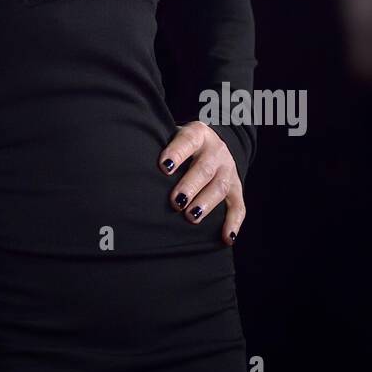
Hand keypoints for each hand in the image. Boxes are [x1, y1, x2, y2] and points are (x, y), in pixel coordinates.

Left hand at [158, 120, 244, 244]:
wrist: (211, 145)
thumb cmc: (181, 147)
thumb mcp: (172, 137)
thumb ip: (159, 147)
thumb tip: (133, 167)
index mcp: (198, 134)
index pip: (188, 141)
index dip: (176, 153)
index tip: (163, 166)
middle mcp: (216, 151)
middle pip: (205, 168)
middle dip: (190, 185)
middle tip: (175, 201)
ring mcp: (228, 170)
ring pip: (220, 187)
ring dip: (206, 203)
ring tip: (191, 217)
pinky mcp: (236, 189)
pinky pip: (238, 207)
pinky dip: (233, 223)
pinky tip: (227, 237)